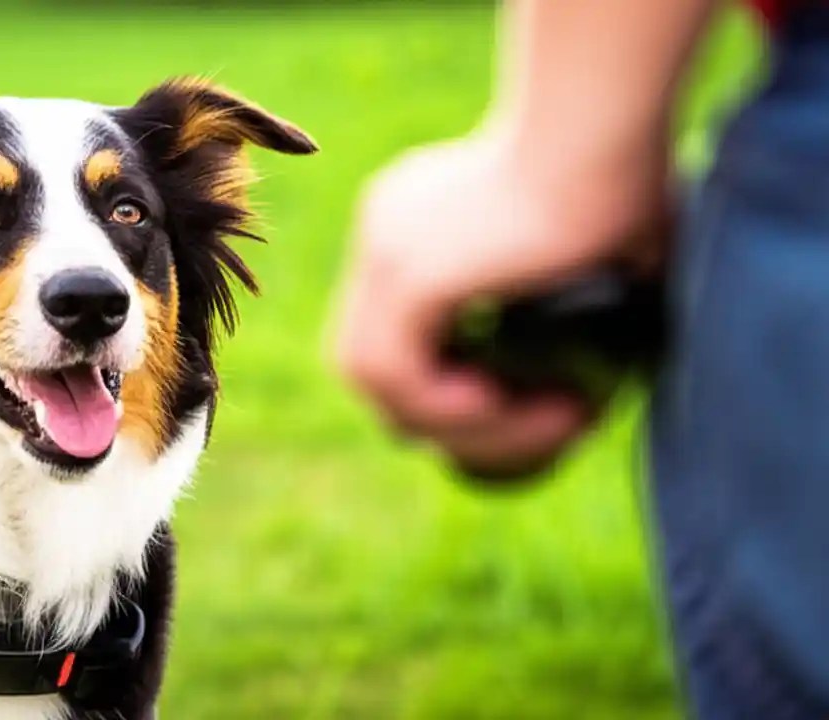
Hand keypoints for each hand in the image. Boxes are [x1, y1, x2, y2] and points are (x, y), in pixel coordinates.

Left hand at [335, 127, 669, 475]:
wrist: (605, 128)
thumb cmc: (624, 174)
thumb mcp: (575, 254)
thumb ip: (552, 311)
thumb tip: (587, 386)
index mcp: (412, 225)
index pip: (396, 338)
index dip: (450, 394)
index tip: (543, 405)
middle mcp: (384, 236)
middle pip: (376, 367)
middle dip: (454, 422)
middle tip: (554, 426)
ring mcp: (384, 252)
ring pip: (378, 381)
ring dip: (463, 427)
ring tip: (554, 422)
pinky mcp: (406, 272)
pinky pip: (395, 373)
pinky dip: (447, 409)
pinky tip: (509, 405)